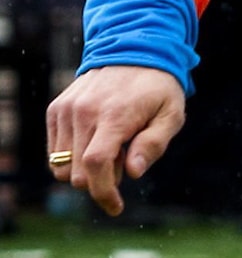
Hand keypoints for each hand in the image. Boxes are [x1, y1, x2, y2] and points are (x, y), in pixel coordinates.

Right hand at [47, 66, 186, 216]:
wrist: (133, 49)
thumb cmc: (158, 88)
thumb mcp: (171, 115)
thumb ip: (153, 144)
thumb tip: (133, 173)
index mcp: (113, 117)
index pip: (96, 165)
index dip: (103, 193)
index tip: (115, 208)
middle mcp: (83, 113)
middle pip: (77, 173)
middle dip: (100, 181)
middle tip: (125, 160)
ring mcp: (66, 110)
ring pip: (61, 166)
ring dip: (84, 170)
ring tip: (112, 147)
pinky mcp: (56, 109)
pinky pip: (54, 151)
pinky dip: (72, 157)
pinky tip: (95, 140)